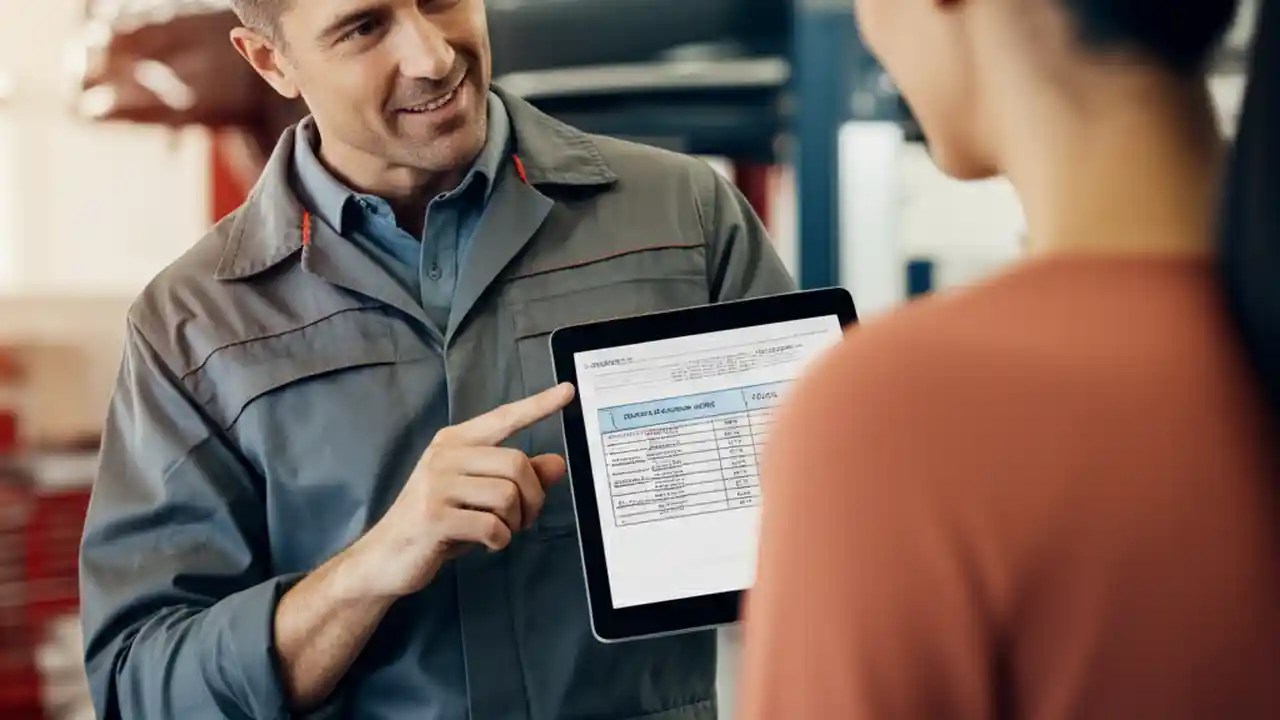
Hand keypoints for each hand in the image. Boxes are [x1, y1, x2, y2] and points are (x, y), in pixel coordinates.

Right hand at [350, 384, 575, 598]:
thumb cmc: (437, 523)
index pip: (504, 417)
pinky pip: (492, 525)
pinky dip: (499, 540)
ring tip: (502, 531)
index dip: (538, 405)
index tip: (568, 391)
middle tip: (525, 519)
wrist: (385, 557)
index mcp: (455, 441)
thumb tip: (558, 463)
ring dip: (516, 522)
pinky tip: (487, 543)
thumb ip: (518, 478)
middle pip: (517, 463)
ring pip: (508, 495)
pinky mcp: (434, 517)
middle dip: (534, 497)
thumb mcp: (479, 496)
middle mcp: (445, 455)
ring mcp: (437, 485)